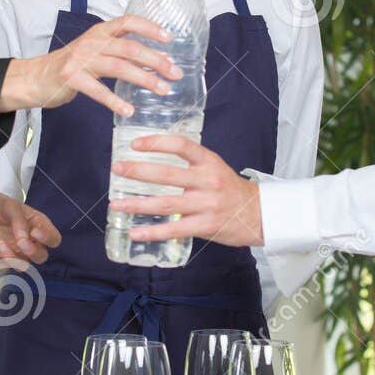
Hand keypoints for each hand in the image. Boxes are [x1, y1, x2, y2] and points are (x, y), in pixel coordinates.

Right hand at [0, 14, 180, 116]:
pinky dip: (115, 101)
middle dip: (156, 60)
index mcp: (100, 32)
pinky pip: (98, 90)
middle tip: (176, 73)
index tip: (170, 39)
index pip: (128, 21)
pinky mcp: (71, 78)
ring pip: (119, 67)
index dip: (150, 28)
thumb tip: (156, 60)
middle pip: (130, 47)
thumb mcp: (95, 50)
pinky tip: (129, 110)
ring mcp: (81, 59)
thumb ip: (119, 50)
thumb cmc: (71, 65)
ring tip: (163, 91)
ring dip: (145, 79)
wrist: (36, 77)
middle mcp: (92, 41)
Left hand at [0, 183, 61, 264]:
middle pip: (41, 256)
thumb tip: (25, 240)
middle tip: (20, 243)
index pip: (53, 239)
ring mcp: (14, 250)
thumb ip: (19, 222)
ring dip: (13, 259)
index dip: (48, 239)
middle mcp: (28, 240)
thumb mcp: (9, 206)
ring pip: (23, 265)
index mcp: (36, 225)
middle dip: (33, 253)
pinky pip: (4, 268)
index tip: (34, 232)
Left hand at [107, 136, 264, 247]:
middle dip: (138, 171)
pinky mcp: (205, 226)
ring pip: (166, 204)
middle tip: (117, 169)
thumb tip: (155, 158)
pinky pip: (174, 229)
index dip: (156, 142)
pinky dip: (152, 232)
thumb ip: (190, 163)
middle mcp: (207, 181)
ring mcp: (206, 204)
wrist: (258, 214)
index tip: (135, 144)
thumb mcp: (215, 167)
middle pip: (167, 174)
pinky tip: (134, 232)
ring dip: (137, 205)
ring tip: (116, 205)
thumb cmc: (231, 189)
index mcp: (208, 162)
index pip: (180, 145)